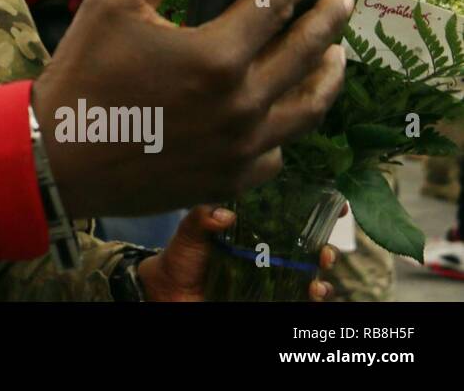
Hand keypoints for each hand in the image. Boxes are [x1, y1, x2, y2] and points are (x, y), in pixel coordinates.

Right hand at [31, 0, 351, 216]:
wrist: (59, 156)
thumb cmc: (82, 77)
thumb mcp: (110, 5)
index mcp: (216, 55)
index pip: (274, 4)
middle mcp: (241, 103)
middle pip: (305, 53)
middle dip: (328, 20)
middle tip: (341, 1)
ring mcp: (241, 147)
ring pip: (306, 108)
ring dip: (325, 76)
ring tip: (333, 56)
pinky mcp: (229, 179)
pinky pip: (276, 153)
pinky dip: (285, 129)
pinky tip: (281, 113)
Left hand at [136, 205, 338, 300]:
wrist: (169, 291)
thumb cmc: (181, 257)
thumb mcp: (189, 232)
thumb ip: (202, 218)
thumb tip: (224, 214)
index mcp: (256, 229)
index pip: (293, 216)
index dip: (318, 211)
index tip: (337, 206)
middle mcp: (269, 253)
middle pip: (309, 249)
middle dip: (326, 248)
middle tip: (326, 251)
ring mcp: (271, 279)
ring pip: (309, 277)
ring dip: (322, 277)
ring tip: (319, 278)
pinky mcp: (269, 300)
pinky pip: (298, 302)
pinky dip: (311, 299)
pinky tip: (313, 294)